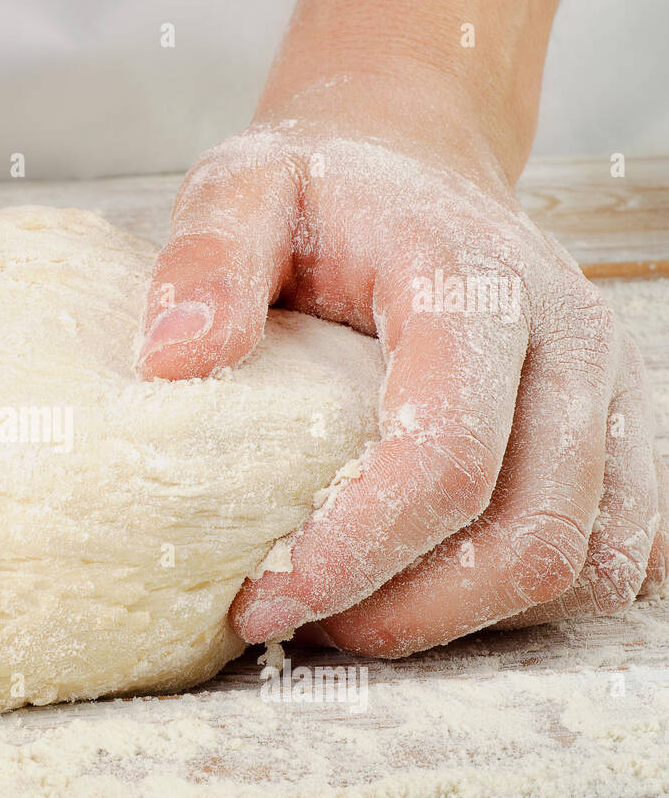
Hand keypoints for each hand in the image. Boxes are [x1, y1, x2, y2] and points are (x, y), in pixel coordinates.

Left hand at [139, 104, 666, 655]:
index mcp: (477, 286)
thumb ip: (207, 258)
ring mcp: (613, 394)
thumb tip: (173, 359)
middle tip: (296, 626)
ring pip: (584, 566)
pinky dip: (523, 604)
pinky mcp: (623, 434)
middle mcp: (572, 342)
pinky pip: (617, 559)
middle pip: (529, 538)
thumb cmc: (324, 193)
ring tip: (350, 615)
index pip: (445, 459)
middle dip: (405, 614)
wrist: (416, 171)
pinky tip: (426, 590)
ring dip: (461, 621)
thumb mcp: (242, 190)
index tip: (259, 602)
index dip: (354, 555)